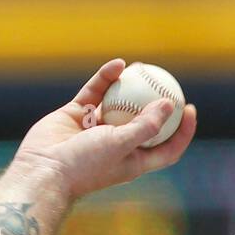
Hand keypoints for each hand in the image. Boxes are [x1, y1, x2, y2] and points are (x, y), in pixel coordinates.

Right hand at [10, 58, 197, 201]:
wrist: (44, 170)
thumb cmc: (86, 165)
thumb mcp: (121, 145)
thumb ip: (146, 126)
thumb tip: (170, 104)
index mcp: (135, 160)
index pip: (167, 147)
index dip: (183, 131)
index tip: (190, 108)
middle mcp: (118, 144)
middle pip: (145, 122)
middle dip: (158, 103)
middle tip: (169, 82)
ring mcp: (97, 129)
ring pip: (119, 103)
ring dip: (131, 86)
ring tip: (142, 67)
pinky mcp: (77, 114)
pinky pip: (95, 92)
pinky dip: (105, 78)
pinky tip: (118, 65)